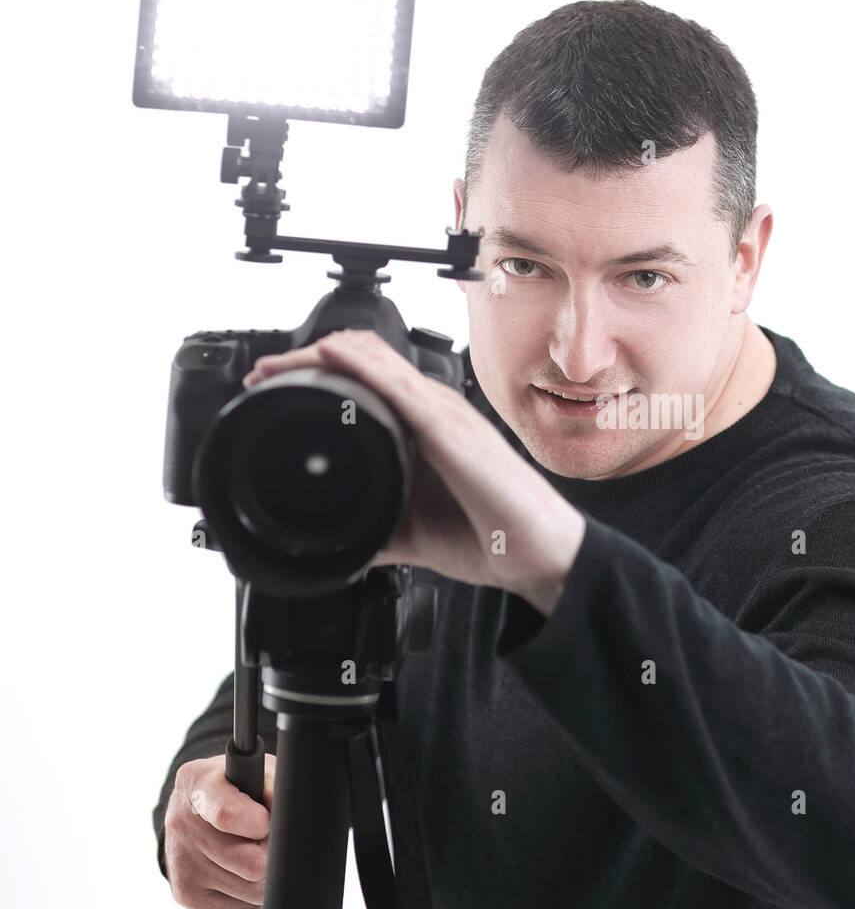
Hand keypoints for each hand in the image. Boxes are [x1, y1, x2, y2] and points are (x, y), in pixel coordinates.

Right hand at [163, 754, 275, 908]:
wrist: (195, 807)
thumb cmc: (239, 787)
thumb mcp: (257, 770)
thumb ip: (274, 785)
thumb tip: (287, 819)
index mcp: (198, 784)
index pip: (229, 815)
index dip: (261, 824)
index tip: (267, 821)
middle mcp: (182, 825)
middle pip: (253, 864)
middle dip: (273, 854)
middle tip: (269, 839)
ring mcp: (181, 865)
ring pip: (255, 891)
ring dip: (268, 876)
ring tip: (257, 851)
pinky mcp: (187, 896)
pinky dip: (257, 895)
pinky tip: (247, 871)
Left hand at [243, 329, 585, 613]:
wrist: (536, 553)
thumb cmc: (492, 534)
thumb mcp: (413, 530)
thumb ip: (378, 527)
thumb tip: (342, 541)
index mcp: (426, 427)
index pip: (367, 377)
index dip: (317, 370)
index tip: (274, 385)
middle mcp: (434, 410)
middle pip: (363, 358)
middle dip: (305, 358)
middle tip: (264, 373)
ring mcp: (443, 415)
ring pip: (375, 361)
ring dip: (319, 355)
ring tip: (277, 366)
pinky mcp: (450, 430)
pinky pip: (400, 387)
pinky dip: (360, 367)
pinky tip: (330, 359)